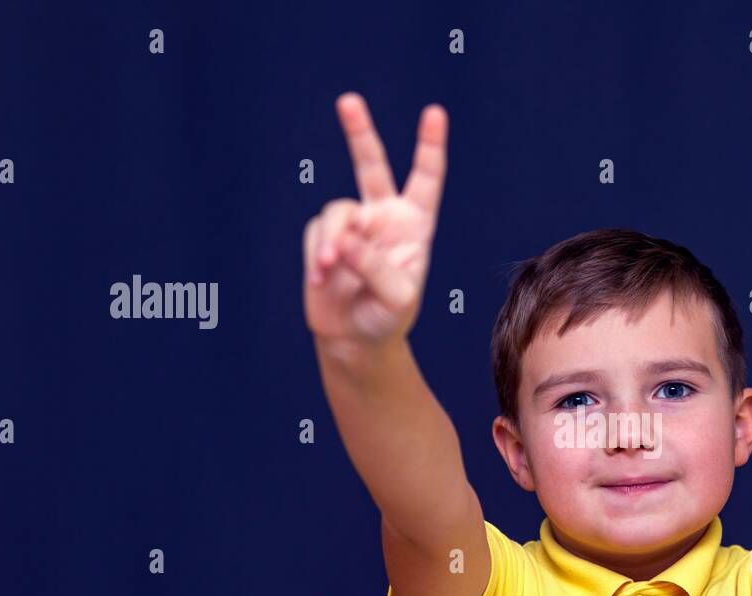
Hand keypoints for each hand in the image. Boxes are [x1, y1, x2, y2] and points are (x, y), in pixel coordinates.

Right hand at [303, 93, 447, 344]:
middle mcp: (384, 218)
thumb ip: (375, 266)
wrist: (354, 338)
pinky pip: (318, 234)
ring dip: (332, 240)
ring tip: (328, 268)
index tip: (434, 113)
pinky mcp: (324, 237)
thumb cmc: (387, 317)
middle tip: (348, 101)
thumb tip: (343, 239)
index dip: (429, 147)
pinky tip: (321, 279)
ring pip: (337, 213)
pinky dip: (318, 256)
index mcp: (415, 226)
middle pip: (371, 166)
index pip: (426, 180)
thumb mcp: (396, 297)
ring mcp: (352, 226)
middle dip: (359, 132)